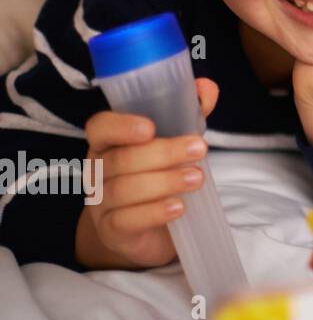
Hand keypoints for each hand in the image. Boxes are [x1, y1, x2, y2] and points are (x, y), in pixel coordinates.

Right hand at [75, 77, 216, 269]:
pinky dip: (154, 212)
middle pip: (120, 159)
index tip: (150, 127)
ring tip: (197, 178)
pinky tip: (178, 207)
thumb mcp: (173, 142)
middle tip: (199, 149)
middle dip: (163, 153)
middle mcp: (98, 171)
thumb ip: (189, 113)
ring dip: (164, 181)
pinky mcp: (112, 231)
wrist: (145, 228)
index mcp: (108, 143)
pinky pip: (125, 221)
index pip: (100, 128)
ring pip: (123, 189)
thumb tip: (207, 88)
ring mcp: (101, 203)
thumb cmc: (157, 174)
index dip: (121, 126)